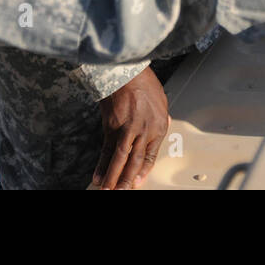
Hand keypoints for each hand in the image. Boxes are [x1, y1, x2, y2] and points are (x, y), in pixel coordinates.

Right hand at [91, 67, 168, 189]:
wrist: (126, 72)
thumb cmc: (144, 84)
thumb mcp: (161, 101)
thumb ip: (162, 118)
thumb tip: (166, 125)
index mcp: (159, 126)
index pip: (151, 156)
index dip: (143, 172)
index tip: (137, 184)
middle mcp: (145, 131)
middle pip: (135, 162)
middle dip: (127, 181)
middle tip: (121, 193)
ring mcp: (127, 130)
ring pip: (120, 160)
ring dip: (113, 178)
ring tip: (107, 191)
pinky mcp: (111, 127)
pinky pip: (106, 150)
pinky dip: (102, 165)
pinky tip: (98, 176)